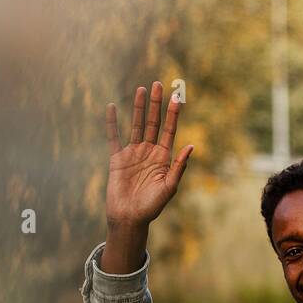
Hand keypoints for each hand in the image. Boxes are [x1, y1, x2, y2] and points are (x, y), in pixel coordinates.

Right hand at [105, 81, 193, 227]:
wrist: (129, 218)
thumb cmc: (151, 207)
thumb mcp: (169, 188)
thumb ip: (178, 167)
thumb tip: (191, 146)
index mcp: (163, 157)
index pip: (169, 130)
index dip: (173, 114)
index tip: (176, 97)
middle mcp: (149, 152)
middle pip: (153, 123)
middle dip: (155, 104)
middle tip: (157, 84)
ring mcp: (133, 154)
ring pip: (135, 125)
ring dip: (138, 108)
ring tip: (141, 89)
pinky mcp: (117, 159)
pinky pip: (114, 137)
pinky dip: (112, 123)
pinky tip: (111, 107)